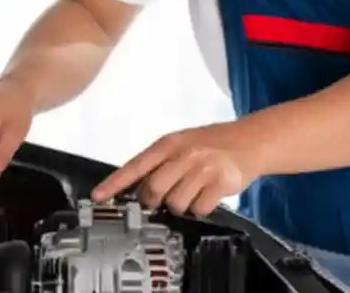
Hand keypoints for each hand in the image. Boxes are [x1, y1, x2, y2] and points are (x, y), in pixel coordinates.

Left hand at [91, 123, 262, 217]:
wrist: (251, 140)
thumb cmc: (212, 144)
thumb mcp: (182, 143)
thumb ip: (160, 163)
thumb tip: (135, 189)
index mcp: (170, 143)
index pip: (135, 165)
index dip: (114, 183)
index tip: (97, 197)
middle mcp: (185, 154)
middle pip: (153, 190)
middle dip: (155, 200)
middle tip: (166, 196)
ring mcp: (204, 168)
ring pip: (176, 204)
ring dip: (182, 205)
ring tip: (193, 190)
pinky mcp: (222, 182)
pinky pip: (200, 209)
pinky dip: (202, 208)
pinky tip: (209, 194)